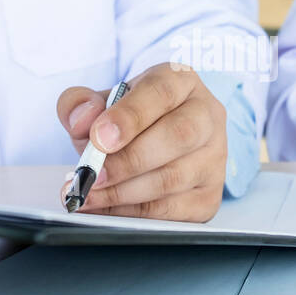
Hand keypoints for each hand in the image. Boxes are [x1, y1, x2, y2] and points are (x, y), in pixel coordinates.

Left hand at [56, 62, 227, 221]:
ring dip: (124, 192)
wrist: (151, 143)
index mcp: (181, 81)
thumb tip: (82, 120)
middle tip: (92, 174)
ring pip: (174, 178)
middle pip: (179, 136)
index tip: (98, 137)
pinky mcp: (209, 196)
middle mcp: (207, 116)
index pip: (161, 92)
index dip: (129, 116)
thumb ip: (81, 103)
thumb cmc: (128, 121)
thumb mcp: (100, 103)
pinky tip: (105, 208)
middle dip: (129, 160)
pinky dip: (132, 213)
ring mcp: (214, 158)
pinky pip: (171, 211)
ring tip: (89, 193)